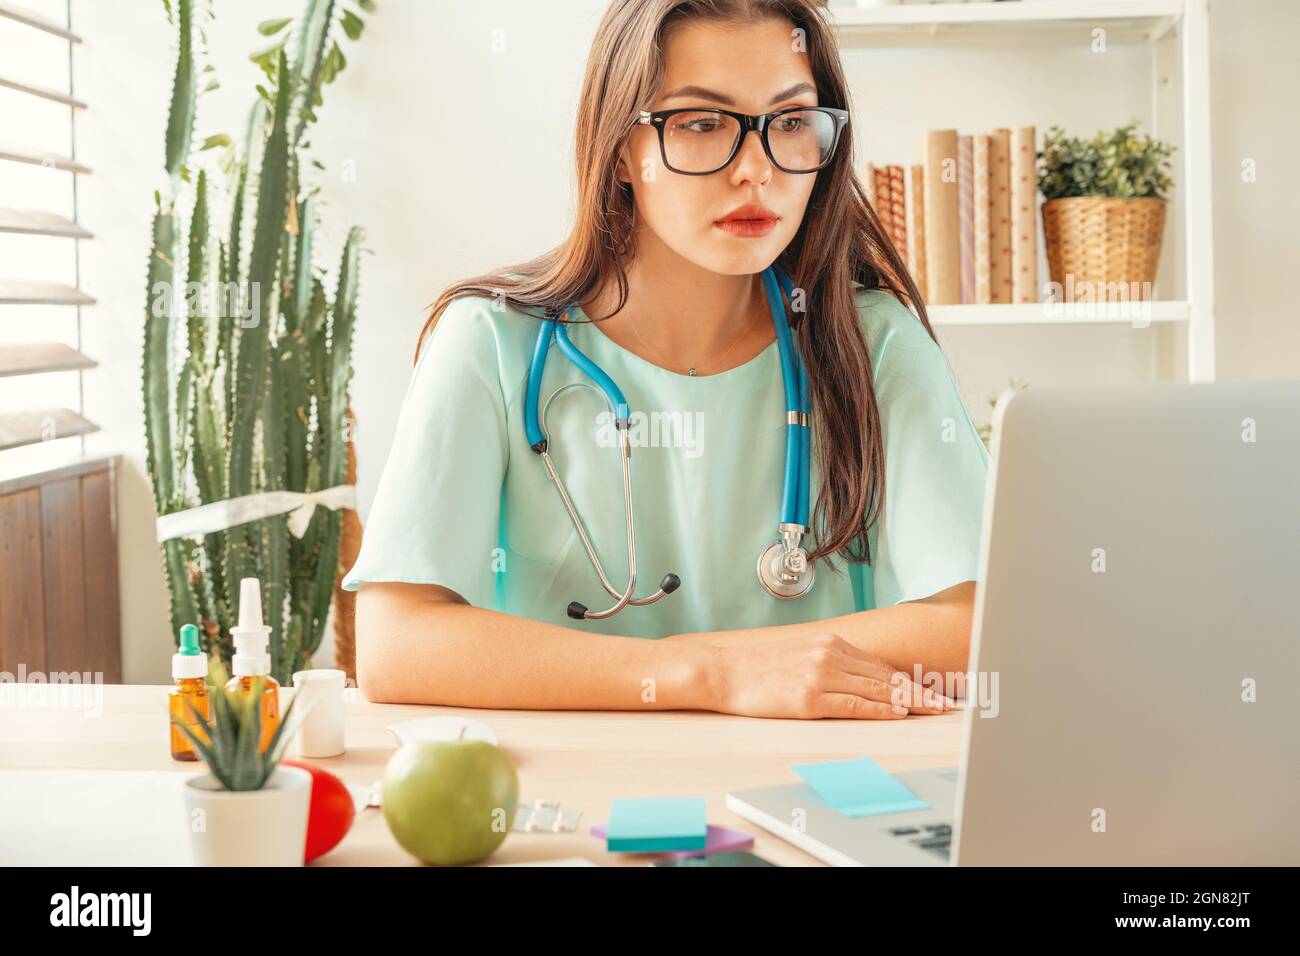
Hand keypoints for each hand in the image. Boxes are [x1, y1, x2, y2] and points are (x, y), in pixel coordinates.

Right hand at [708, 632, 955, 719]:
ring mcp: (820, 675)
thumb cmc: (758, 668)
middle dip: (919, 691)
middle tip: (946, 702)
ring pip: (877, 690)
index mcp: (830, 643)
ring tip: (933, 709)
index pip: (880, 666)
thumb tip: (862, 679)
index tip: (932, 689)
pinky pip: (854, 705)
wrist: (723, 670)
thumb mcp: (800, 655)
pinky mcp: (809, 697)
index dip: (910, 680)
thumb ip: (831, 662)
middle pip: (885, 677)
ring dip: (909, 700)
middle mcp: (829, 655)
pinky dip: (880, 709)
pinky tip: (898, 713)